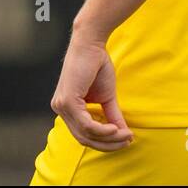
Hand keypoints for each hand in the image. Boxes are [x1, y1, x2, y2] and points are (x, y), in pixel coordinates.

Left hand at [50, 34, 132, 149]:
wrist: (91, 43)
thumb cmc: (97, 65)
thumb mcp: (107, 96)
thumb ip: (112, 115)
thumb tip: (124, 135)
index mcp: (67, 108)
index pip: (84, 134)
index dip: (105, 141)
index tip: (125, 140)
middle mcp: (60, 108)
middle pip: (83, 138)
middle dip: (107, 144)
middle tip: (127, 140)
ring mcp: (61, 106)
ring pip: (85, 134)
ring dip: (108, 138)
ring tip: (124, 134)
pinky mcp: (67, 101)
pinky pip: (85, 124)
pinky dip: (102, 130)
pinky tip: (114, 128)